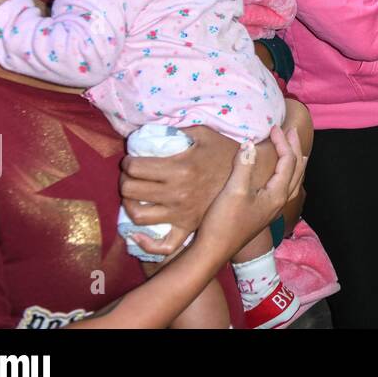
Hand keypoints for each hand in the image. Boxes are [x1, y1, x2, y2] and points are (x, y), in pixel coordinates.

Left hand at [119, 127, 282, 252]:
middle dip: (124, 180)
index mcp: (180, 168)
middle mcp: (177, 193)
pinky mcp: (188, 227)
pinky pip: (162, 245)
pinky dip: (145, 243)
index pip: (135, 167)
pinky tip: (136, 232)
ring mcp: (182, 213)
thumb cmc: (226, 152)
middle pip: (130, 191)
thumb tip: (151, 133)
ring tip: (133, 197)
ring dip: (128, 205)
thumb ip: (178, 131)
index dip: (128, 162)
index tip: (132, 159)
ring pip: (138, 216)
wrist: (253, 176)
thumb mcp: (204, 134)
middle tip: (130, 176)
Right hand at [191, 126, 306, 259]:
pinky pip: (284, 189)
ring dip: (295, 163)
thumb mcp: (234, 190)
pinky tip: (279, 177)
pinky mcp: (263, 214)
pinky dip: (286, 176)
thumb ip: (244, 165)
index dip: (283, 142)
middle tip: (293, 131)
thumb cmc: (223, 222)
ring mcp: (272, 209)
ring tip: (296, 152)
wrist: (212, 251)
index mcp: (277, 195)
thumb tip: (250, 143)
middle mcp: (279, 202)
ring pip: (293, 182)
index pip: (288, 162)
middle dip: (295, 149)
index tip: (273, 127)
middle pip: (296, 171)